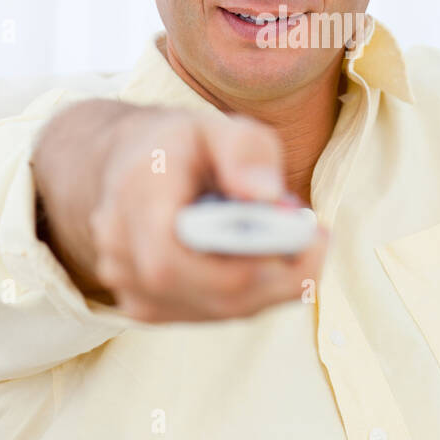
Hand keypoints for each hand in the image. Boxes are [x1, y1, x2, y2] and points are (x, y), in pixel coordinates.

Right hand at [88, 106, 329, 322]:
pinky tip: (265, 261)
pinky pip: (211, 312)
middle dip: (277, 276)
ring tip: (298, 245)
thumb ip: (246, 153)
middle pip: (206, 291)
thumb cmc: (184, 146)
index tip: (308, 237)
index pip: (174, 255)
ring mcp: (128, 282)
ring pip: (216, 308)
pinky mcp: (146, 306)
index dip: (244, 262)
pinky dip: (250, 293)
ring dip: (270, 285)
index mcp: (135, 191)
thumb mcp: (218, 126)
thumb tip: (268, 198)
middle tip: (320, 245)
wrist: (131, 168)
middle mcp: (119, 244)